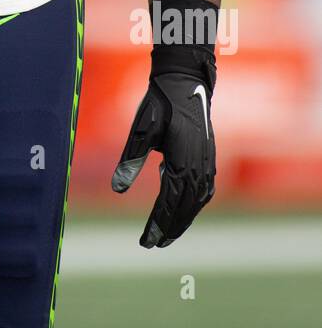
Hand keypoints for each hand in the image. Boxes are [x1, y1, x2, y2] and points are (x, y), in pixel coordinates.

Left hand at [112, 55, 215, 247]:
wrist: (185, 82)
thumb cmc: (160, 104)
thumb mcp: (141, 131)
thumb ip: (130, 161)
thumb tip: (117, 189)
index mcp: (182, 163)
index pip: (169, 204)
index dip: (157, 225)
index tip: (146, 242)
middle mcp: (199, 167)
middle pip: (185, 208)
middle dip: (170, 228)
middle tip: (154, 245)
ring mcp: (208, 163)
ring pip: (197, 201)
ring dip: (184, 219)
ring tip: (168, 233)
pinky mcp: (209, 157)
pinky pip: (204, 190)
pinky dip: (194, 204)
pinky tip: (184, 208)